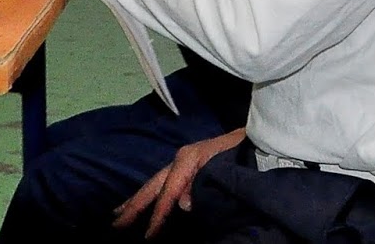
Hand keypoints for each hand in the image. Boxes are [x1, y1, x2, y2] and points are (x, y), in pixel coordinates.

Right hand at [112, 129, 244, 237]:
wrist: (259, 140)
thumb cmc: (240, 154)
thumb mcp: (221, 169)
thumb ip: (200, 186)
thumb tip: (181, 205)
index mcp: (186, 160)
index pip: (167, 192)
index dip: (157, 214)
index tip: (148, 234)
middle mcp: (180, 160)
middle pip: (153, 185)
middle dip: (134, 205)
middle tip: (116, 222)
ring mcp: (183, 162)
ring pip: (156, 183)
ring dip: (138, 199)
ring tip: (121, 212)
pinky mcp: (189, 165)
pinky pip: (165, 182)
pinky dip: (153, 193)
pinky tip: (146, 201)